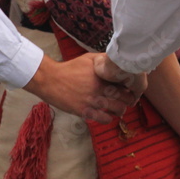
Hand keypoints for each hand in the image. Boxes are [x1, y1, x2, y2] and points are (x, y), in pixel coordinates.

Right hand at [23, 55, 139, 122]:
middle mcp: (100, 89)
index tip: (128, 89)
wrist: (50, 79)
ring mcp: (93, 101)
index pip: (125, 83)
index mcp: (103, 76)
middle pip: (125, 98)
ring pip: (117, 109)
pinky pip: (104, 119)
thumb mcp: (88, 59)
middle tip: (126, 101)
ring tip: (118, 109)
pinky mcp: (84, 111)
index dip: (130, 87)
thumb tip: (116, 59)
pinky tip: (106, 115)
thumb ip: (103, 60)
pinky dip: (108, 118)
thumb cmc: (69, 68)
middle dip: (128, 100)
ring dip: (120, 110)